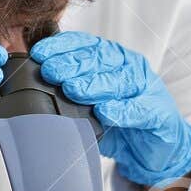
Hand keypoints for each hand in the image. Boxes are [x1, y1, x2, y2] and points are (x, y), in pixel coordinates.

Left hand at [30, 31, 190, 185]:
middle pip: (100, 60)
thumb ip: (69, 87)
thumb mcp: (90, 99)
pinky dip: (121, 111)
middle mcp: (129, 68)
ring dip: (93, 84)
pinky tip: (105, 112)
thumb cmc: (119, 118)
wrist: (156, 146)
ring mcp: (146, 89)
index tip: (40, 53)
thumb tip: (32, 81)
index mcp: (112, 58)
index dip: (62, 46)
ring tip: (72, 90)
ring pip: (119, 81)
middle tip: (51, 72)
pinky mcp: (158, 114)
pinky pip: (139, 110)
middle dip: (72, 64)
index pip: (86, 44)